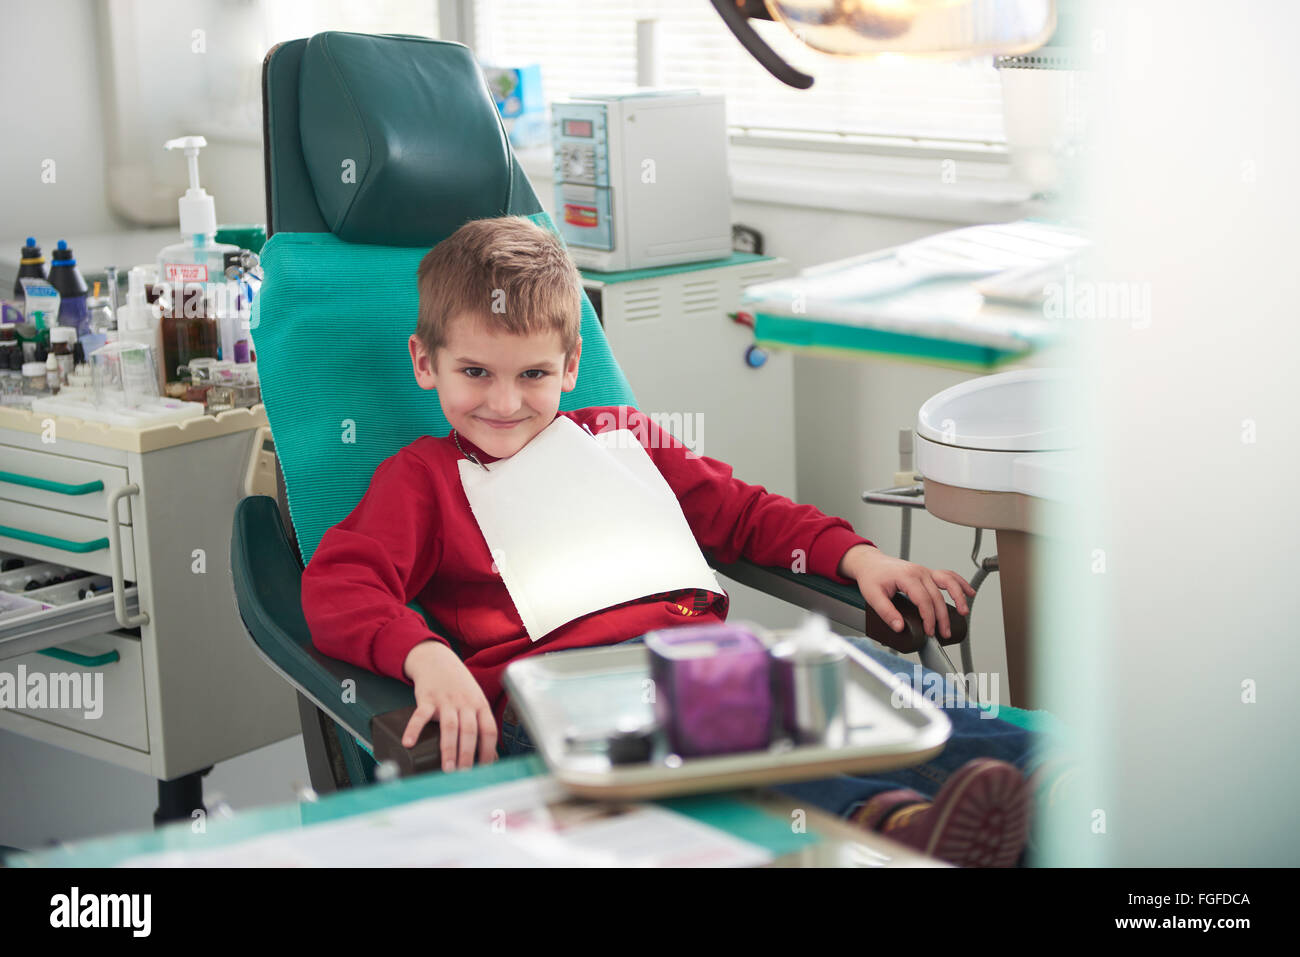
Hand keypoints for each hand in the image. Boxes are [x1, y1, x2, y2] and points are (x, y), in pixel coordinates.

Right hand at [401, 641, 497, 771]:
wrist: (437, 659)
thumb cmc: (459, 685)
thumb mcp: (475, 701)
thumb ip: (482, 726)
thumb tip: (492, 756)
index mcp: (480, 705)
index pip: (489, 729)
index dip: (489, 750)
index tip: (485, 769)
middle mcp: (465, 702)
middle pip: (470, 731)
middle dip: (468, 755)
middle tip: (464, 774)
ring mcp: (446, 700)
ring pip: (450, 726)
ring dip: (449, 749)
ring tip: (447, 769)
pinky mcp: (427, 698)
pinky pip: (420, 715)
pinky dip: (414, 729)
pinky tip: (409, 743)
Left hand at [839, 544, 974, 640]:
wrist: (870, 562)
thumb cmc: (871, 577)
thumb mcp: (873, 596)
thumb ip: (886, 613)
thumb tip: (899, 627)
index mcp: (907, 577)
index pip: (924, 600)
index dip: (929, 618)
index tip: (929, 632)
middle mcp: (919, 572)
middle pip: (937, 596)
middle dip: (942, 617)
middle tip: (943, 633)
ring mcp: (925, 571)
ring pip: (948, 583)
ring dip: (958, 597)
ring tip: (964, 612)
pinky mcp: (927, 573)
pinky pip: (948, 576)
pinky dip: (960, 583)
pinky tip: (969, 592)